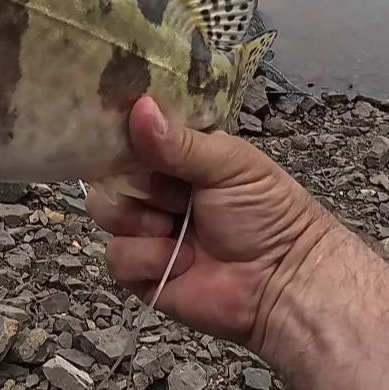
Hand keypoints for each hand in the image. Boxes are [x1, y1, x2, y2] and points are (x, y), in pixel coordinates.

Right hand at [86, 96, 344, 352]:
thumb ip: (179, 141)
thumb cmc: (266, 214)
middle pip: (109, 173)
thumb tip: (138, 106)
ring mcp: (145, 230)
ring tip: (174, 229)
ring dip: (139, 221)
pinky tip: (182, 262)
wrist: (283, 283)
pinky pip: (116, 257)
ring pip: (105, 212)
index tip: (120, 133)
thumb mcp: (229, 165)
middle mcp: (156, 190)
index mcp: (177, 157)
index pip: (131, 136)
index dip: (121, 134)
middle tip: (171, 194)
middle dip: (135, 183)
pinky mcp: (141, 272)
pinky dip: (148, 259)